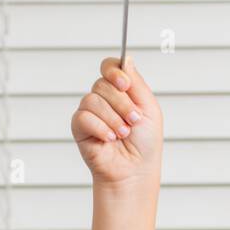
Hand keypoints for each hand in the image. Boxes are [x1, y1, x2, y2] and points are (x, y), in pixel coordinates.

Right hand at [71, 56, 162, 184]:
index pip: (110, 67)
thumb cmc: (145, 144)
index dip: (114, 71)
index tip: (125, 84)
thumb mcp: (149, 109)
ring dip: (113, 119)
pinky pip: (84, 117)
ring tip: (123, 134)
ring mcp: (90, 112)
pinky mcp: (79, 127)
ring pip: (93, 100)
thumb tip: (126, 58)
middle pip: (103, 84)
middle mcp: (104, 99)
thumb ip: (136, 83)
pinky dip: (100, 128)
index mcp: (121, 91)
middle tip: (133, 121)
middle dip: (122, 104)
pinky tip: (109, 139)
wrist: (135, 170)